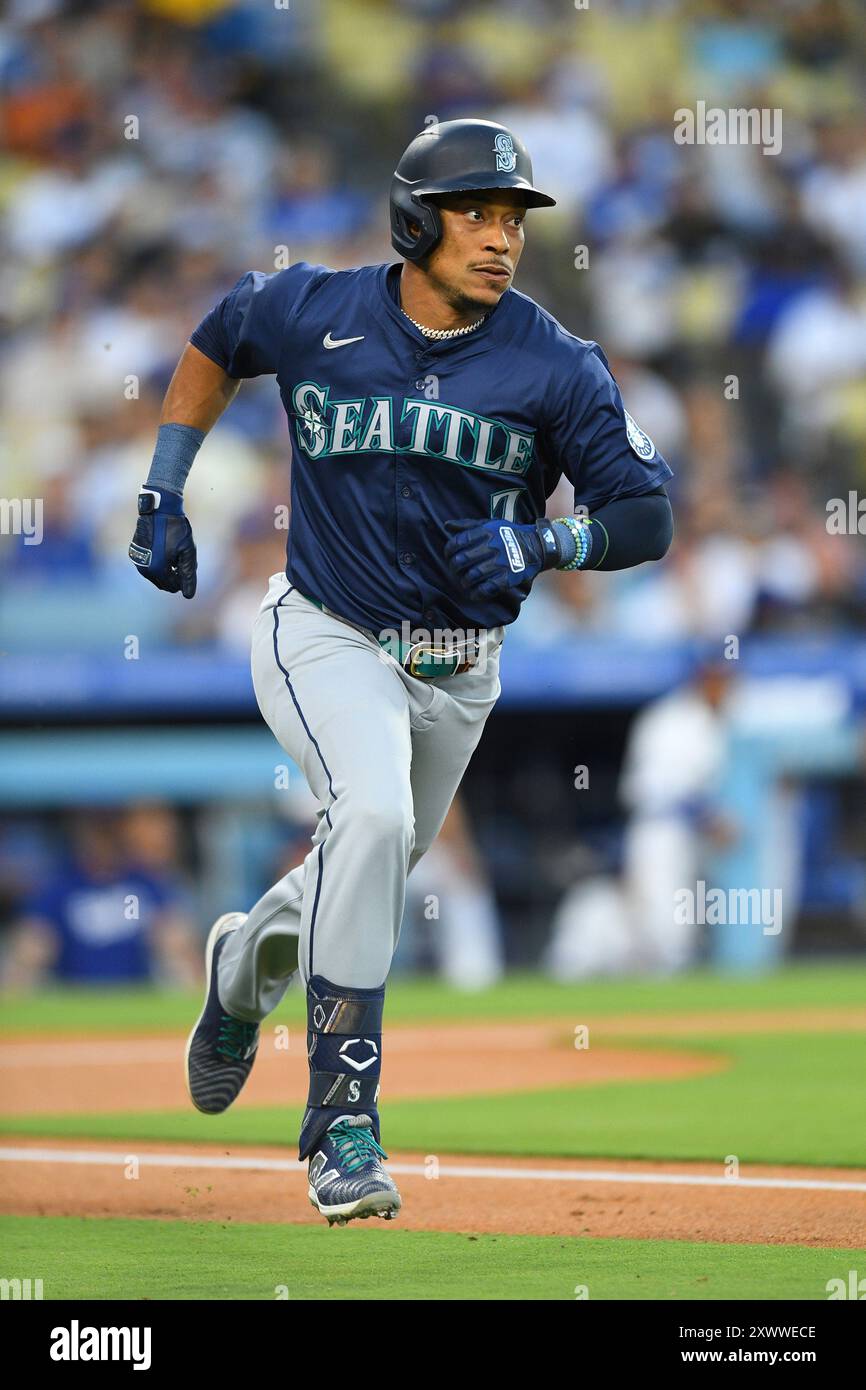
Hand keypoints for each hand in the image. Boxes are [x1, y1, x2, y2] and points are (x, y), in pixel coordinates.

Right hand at [129, 487, 196, 597]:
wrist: (158, 509)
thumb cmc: (176, 529)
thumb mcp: (187, 552)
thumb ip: (188, 575)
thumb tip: (188, 596)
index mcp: (157, 569)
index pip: (172, 586)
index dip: (182, 581)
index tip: (188, 569)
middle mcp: (144, 568)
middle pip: (162, 583)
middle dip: (174, 577)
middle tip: (182, 563)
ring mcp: (138, 561)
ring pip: (154, 575)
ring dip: (165, 571)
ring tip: (175, 557)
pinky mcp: (134, 553)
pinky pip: (148, 566)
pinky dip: (157, 564)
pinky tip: (165, 552)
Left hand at [443, 517, 558, 599]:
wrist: (536, 546)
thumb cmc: (508, 535)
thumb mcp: (490, 524)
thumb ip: (468, 526)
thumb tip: (447, 525)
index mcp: (486, 532)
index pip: (458, 542)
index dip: (448, 551)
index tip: (449, 556)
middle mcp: (492, 547)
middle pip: (461, 560)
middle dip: (454, 568)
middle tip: (456, 571)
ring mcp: (501, 563)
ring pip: (472, 576)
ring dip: (464, 582)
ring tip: (465, 582)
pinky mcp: (508, 577)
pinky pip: (487, 588)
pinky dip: (477, 593)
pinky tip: (474, 593)